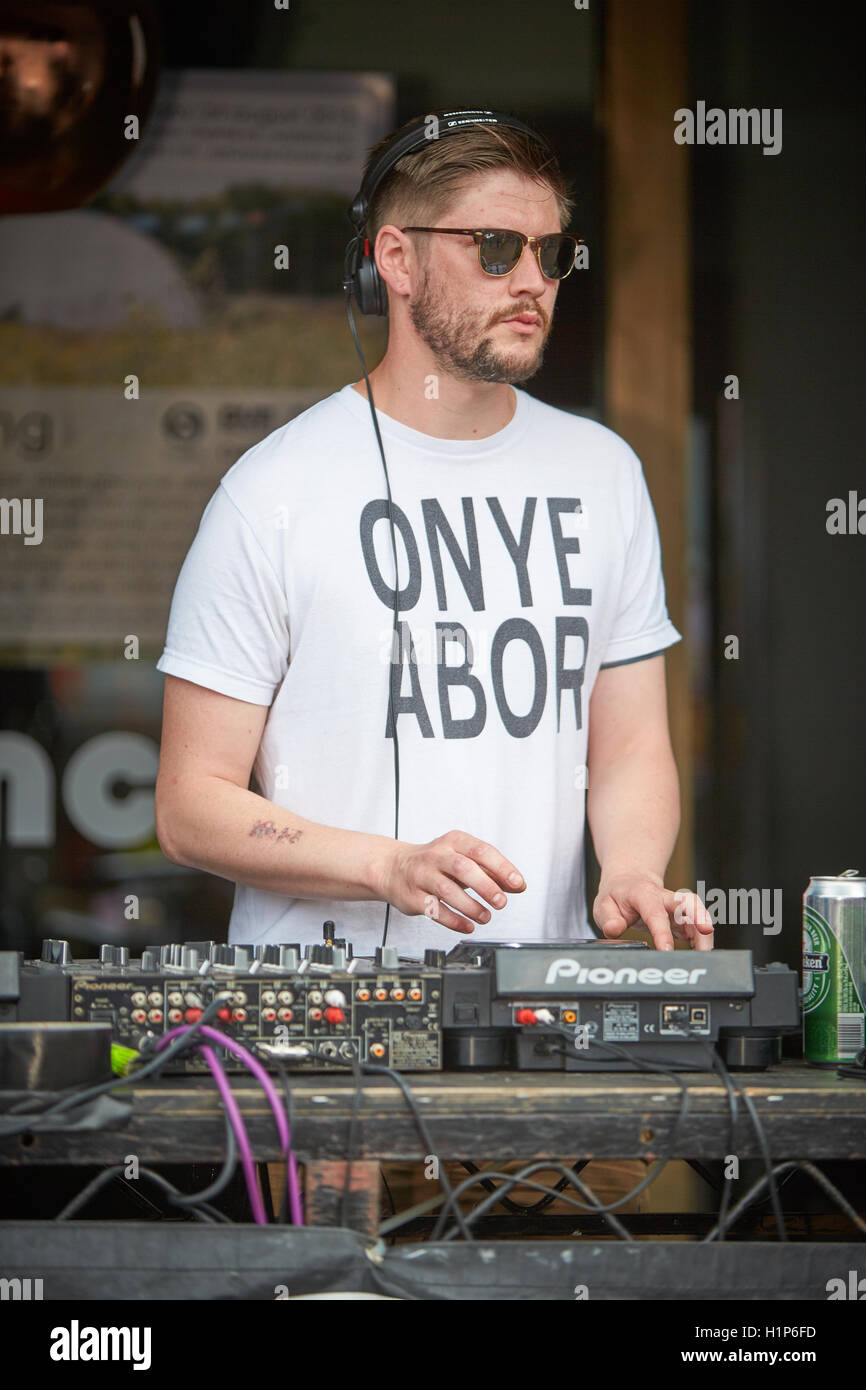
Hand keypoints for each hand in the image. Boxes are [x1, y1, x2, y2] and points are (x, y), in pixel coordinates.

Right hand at [373, 829, 525, 933]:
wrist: (392, 867)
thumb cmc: (433, 863)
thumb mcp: (461, 857)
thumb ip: (488, 870)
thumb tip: (517, 885)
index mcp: (454, 841)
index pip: (482, 851)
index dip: (502, 868)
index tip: (517, 884)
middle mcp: (437, 855)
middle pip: (464, 868)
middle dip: (486, 887)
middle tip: (501, 902)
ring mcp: (422, 875)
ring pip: (448, 891)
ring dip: (472, 907)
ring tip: (485, 916)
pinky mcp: (413, 896)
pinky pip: (435, 910)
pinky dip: (454, 920)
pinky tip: (468, 925)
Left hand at [593, 871, 713, 950]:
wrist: (630, 882)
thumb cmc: (617, 897)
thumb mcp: (604, 905)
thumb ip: (608, 918)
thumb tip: (614, 929)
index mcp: (644, 895)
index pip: (655, 913)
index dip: (662, 931)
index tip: (666, 949)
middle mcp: (665, 897)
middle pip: (688, 902)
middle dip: (700, 917)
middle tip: (706, 936)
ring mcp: (677, 906)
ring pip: (698, 913)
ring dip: (704, 933)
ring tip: (704, 955)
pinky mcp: (684, 916)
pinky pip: (697, 925)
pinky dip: (702, 939)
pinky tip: (700, 953)